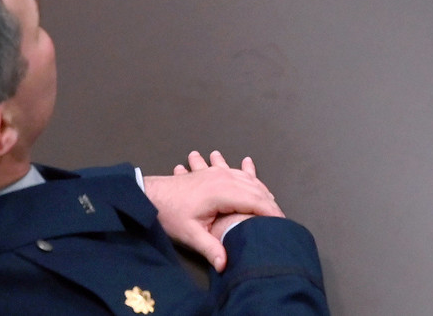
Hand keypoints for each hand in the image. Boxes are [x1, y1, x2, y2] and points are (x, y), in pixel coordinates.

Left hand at [142, 151, 281, 270]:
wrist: (150, 194)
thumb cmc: (170, 214)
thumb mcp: (190, 234)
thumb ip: (210, 248)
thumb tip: (225, 265)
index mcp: (222, 192)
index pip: (255, 201)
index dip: (271, 213)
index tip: (282, 226)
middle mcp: (223, 178)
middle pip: (255, 189)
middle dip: (270, 204)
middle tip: (280, 222)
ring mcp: (217, 172)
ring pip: (246, 178)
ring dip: (260, 188)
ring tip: (271, 202)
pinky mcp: (211, 171)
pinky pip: (235, 170)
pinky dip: (246, 172)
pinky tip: (248, 167)